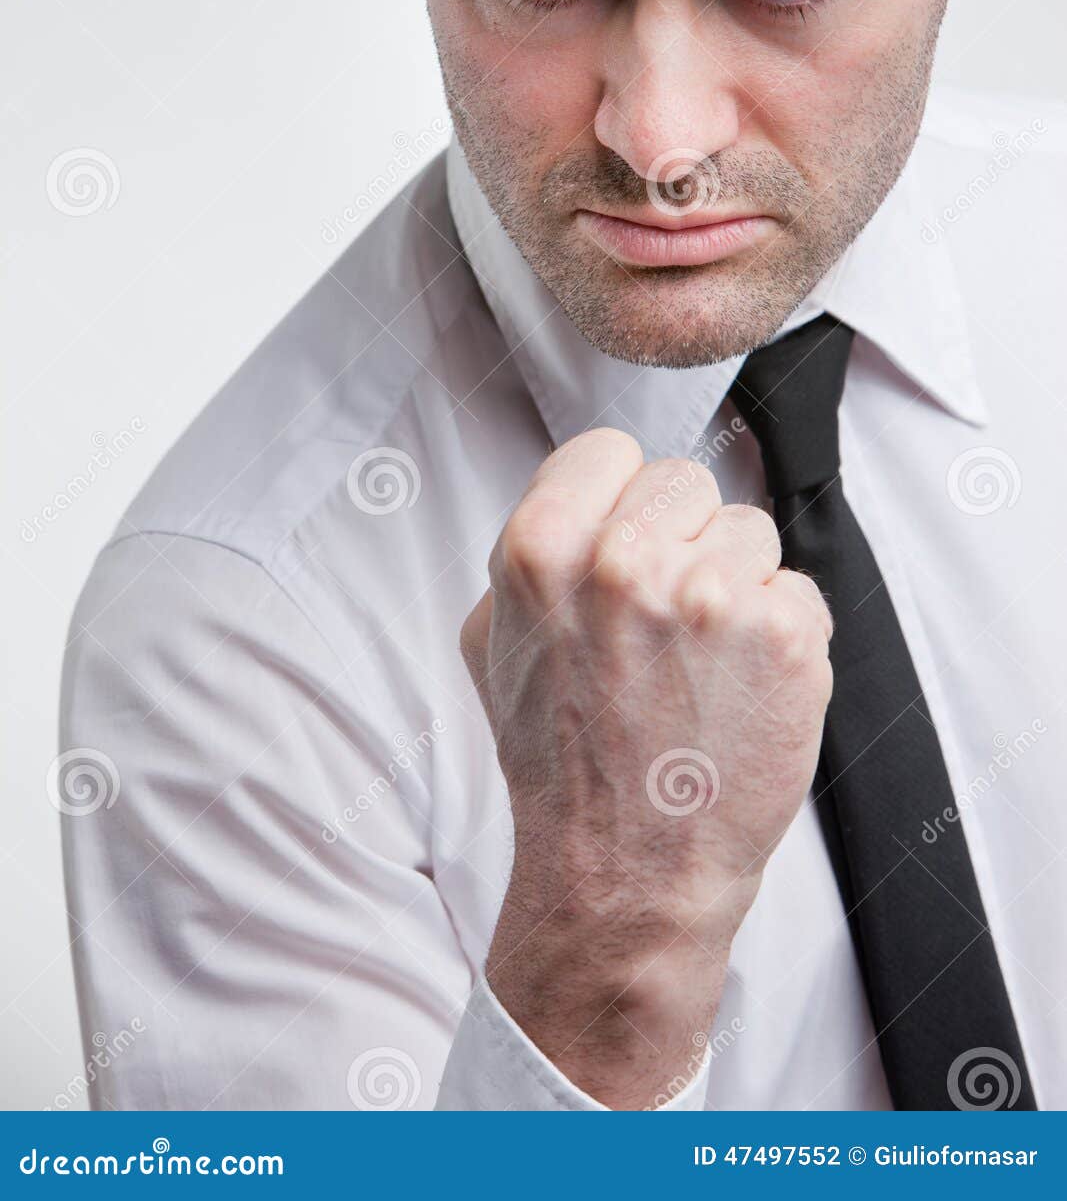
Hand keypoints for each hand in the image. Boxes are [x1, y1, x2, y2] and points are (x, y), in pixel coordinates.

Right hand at [460, 427, 832, 1107]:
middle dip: (678, 540)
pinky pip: (797, 589)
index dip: (615, 501)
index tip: (621, 544)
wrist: (627, 874)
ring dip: (732, 585)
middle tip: (660, 621)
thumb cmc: (562, 762)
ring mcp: (715, 597)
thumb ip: (530, 552)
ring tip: (699, 664)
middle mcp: (627, 561)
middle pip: (684, 482)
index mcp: (543, 548)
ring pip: (747, 531)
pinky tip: (741, 688)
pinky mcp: (789, 636)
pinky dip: (780, 636)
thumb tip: (579, 497)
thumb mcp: (495, 642)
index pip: (609, 450)